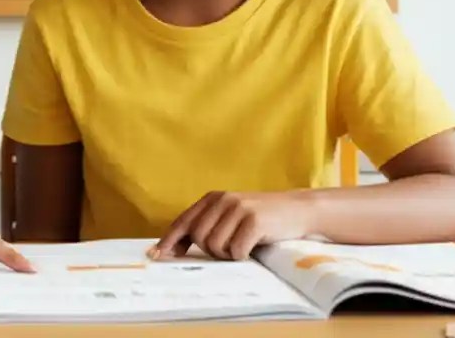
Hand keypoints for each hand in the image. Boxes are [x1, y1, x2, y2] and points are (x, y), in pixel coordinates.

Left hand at [149, 191, 313, 260]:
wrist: (299, 209)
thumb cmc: (261, 219)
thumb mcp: (230, 216)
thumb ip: (207, 225)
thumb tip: (175, 248)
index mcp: (212, 198)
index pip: (183, 222)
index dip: (169, 240)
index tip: (156, 255)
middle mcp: (222, 200)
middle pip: (198, 238)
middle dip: (210, 251)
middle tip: (229, 250)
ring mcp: (238, 208)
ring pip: (215, 246)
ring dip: (227, 254)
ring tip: (242, 245)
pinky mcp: (254, 220)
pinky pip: (236, 250)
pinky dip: (242, 256)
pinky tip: (253, 247)